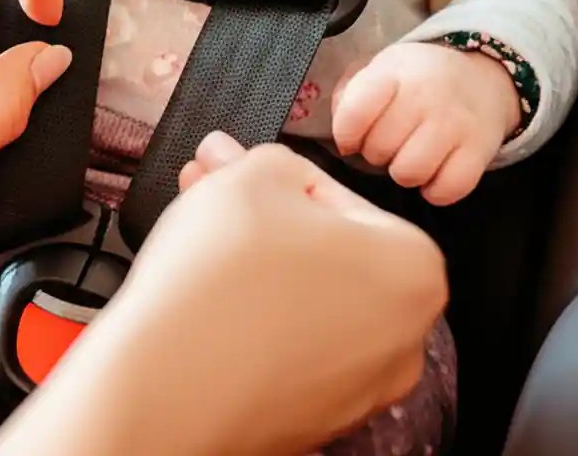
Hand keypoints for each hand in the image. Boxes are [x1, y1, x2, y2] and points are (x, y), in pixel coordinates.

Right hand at [0, 135, 446, 455]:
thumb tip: (269, 168)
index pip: (341, 196)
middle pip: (325, 252)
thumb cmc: (215, 287)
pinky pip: (286, 351)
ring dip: (256, 268)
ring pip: (304, 303)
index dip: (277, 178)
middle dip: (263, 221)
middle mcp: (403, 337)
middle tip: (210, 198)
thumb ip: (275, 160)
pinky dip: (253, 322)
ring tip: (196, 248)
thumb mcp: (251, 178)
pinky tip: (207, 300)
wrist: (164, 388)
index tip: (238, 171)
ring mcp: (361, 387)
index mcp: (413, 269)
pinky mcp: (313, 417)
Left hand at [332, 42, 520, 205]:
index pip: (355, 114)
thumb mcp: (378, 72)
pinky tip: (434, 173)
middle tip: (390, 142)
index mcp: (394, 73)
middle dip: (376, 153)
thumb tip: (345, 140)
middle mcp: (426, 96)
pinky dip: (436, 191)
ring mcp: (456, 123)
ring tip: (410, 157)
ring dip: (404, 173)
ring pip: (410, 173)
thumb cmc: (415, 81)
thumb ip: (350, 100)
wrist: (481, 77)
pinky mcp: (480, 149)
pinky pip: (448, 189)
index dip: (346, 135)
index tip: (352, 138)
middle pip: (379, 149)